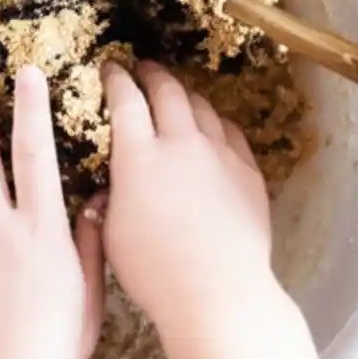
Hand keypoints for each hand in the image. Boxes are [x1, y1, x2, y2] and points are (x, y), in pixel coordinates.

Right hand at [100, 61, 277, 333]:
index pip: (125, 101)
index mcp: (138, 156)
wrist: (218, 290)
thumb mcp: (112, 235)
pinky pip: (231, 133)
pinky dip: (216, 123)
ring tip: (177, 96)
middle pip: (168, 92)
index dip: (116, 79)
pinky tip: (212, 129)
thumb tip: (109, 188)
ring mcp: (220, 155)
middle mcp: (181, 144)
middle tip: (143, 69)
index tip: (110, 68)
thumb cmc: (154, 271)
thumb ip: (109, 201)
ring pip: (202, 107)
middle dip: (152, 74)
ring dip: (186, 95)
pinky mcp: (248, 172)